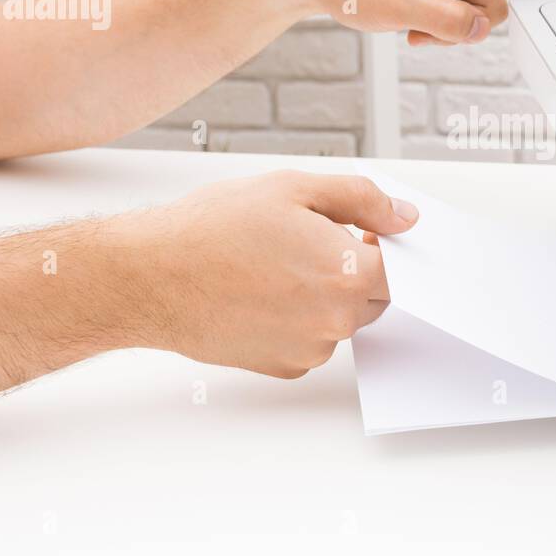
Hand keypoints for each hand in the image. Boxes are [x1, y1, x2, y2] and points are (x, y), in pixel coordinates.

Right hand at [129, 171, 416, 378]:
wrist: (152, 276)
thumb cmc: (213, 229)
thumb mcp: (295, 189)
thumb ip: (362, 201)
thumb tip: (403, 216)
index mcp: (347, 276)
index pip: (399, 269)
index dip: (383, 245)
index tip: (362, 232)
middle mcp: (335, 321)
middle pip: (373, 297)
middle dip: (353, 269)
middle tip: (307, 241)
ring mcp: (309, 349)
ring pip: (338, 318)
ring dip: (323, 294)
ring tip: (272, 264)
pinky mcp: (282, 366)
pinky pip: (309, 339)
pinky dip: (296, 317)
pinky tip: (260, 291)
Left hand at [278, 0, 555, 45]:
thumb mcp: (402, 11)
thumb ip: (450, 25)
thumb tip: (482, 30)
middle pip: (493, 1)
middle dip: (465, 26)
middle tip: (419, 30)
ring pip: (470, 12)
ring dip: (444, 30)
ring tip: (404, 25)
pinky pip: (450, 10)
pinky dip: (432, 25)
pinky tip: (403, 24)